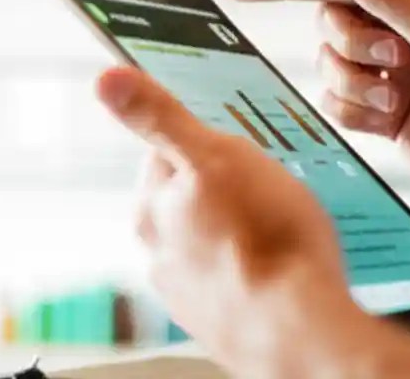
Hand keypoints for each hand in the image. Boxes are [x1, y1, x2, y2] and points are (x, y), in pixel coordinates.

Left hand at [96, 67, 364, 372]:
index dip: (207, 142)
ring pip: (214, 241)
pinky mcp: (222, 320)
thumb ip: (160, 116)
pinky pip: (236, 280)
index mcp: (153, 208)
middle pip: (190, 198)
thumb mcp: (216, 155)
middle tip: (267, 188)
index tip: (236, 146)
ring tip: (280, 230)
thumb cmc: (267, 243)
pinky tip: (282, 268)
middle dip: (225, 190)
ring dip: (240, 233)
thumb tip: (108, 79)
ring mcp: (190, 291)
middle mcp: (161, 251)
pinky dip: (255, 271)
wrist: (302, 330)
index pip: (166, 152)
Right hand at [227, 0, 409, 225]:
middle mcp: (405, 26)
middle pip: (330, 21)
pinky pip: (337, 102)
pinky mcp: (383, 106)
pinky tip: (392, 125)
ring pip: (330, 65)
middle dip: (353, 50)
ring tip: (397, 105)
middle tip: (396, 66)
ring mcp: (392, 68)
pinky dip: (356, 116)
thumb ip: (395, 2)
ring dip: (357, 90)